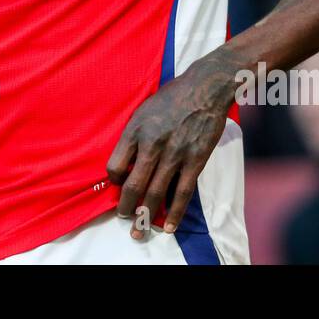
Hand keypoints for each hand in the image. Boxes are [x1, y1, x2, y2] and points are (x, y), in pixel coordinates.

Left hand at [106, 58, 235, 238]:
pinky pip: (182, 193)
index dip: (113, 180)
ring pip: (155, 193)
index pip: (114, 165)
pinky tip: (168, 226)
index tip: (118, 183)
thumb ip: (134, 134)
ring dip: (145, 215)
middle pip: (132, 185)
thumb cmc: (172, 97)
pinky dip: (174, 213)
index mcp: (135, 130)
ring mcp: (174, 154)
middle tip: (123, 217)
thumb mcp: (144, 110)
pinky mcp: (195, 161)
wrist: (205, 88)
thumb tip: (126, 159)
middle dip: (125, 206)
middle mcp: (152, 144)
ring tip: (139, 230)